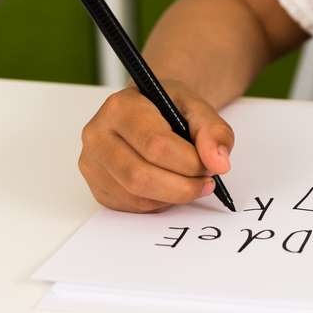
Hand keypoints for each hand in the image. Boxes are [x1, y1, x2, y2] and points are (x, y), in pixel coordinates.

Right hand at [77, 79, 235, 211]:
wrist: (148, 110)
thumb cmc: (168, 106)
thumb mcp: (195, 106)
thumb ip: (213, 130)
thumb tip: (219, 163)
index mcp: (120, 107)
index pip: (155, 144)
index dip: (189, 162)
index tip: (211, 166)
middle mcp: (98, 135)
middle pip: (140, 175)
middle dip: (182, 185)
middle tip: (207, 182)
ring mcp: (93, 164)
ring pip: (136, 195)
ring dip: (173, 196)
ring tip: (193, 184)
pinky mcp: (98, 187)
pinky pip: (132, 206)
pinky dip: (160, 202)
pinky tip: (171, 188)